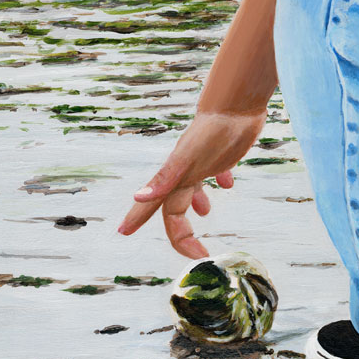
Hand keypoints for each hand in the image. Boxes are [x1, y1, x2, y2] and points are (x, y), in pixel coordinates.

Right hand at [117, 109, 266, 259]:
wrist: (235, 105)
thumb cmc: (211, 131)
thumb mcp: (187, 159)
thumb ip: (165, 178)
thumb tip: (138, 197)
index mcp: (176, 178)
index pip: (158, 210)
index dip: (140, 222)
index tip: (124, 235)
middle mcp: (185, 173)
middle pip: (177, 208)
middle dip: (183, 232)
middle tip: (198, 253)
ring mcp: (202, 163)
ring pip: (193, 190)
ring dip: (196, 205)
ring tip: (206, 215)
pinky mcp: (221, 155)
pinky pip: (217, 172)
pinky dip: (220, 181)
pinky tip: (228, 184)